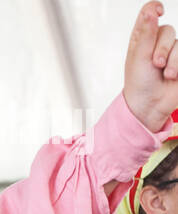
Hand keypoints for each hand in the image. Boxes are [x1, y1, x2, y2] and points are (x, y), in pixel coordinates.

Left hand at [124, 2, 177, 132]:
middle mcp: (158, 41)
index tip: (159, 12)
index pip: (150, 12)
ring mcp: (172, 50)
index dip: (155, 8)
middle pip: (168, 30)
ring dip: (173, 61)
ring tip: (166, 75)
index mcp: (142, 37)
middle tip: (156, 64)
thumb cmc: (139, 83)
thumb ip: (147, 33)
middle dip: (163, 49)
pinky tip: (174, 76)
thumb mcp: (139, 57)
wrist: (150, 106)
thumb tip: (152, 11)